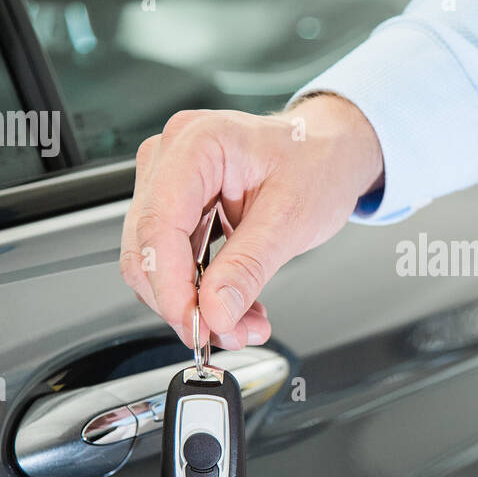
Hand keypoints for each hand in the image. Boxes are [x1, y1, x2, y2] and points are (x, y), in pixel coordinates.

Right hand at [120, 94, 383, 349]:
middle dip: (185, 302)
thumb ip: (248, 267)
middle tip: (229, 333)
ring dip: (195, 303)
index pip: (159, 224)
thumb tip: (214, 312)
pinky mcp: (177, 207)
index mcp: (197, 143)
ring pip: (156, 262)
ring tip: (244, 324)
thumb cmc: (317, 163)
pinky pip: (173, 260)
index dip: (170, 285)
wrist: (329, 152)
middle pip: (148, 248)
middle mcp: (171, 157)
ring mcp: (168, 181)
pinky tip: (235, 305)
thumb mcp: (291, 219)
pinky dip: (201, 291)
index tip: (197, 325)